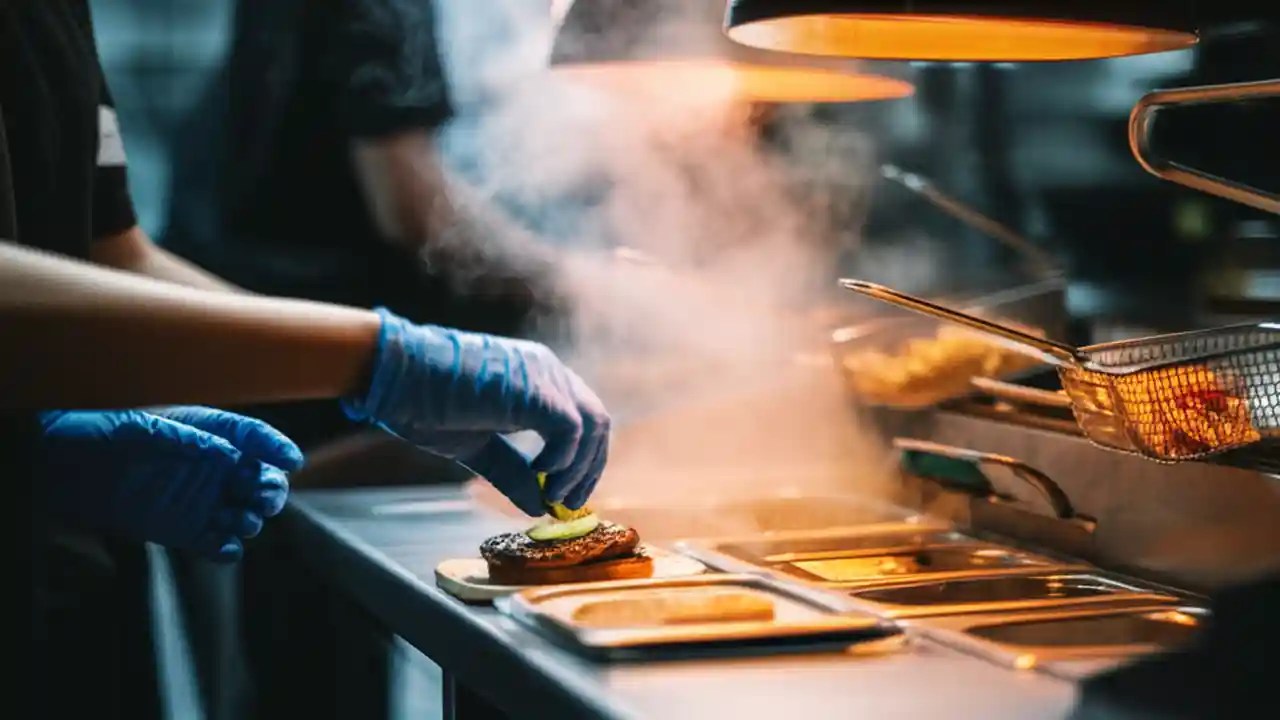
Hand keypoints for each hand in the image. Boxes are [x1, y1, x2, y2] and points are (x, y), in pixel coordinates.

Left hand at [36, 406, 302, 561]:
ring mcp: (198, 499)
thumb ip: (187, 441)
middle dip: (271, 489)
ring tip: (243, 520)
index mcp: (208, 432)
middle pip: (259, 479)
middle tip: (266, 496)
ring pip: (244, 513)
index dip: (276, 448)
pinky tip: (227, 545)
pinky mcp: (182, 530)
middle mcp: (210, 466)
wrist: (60, 466)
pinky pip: (217, 544)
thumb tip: (225, 455)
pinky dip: (227, 548)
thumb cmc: (100, 432)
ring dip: (252, 518)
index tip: (290, 461)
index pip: (255, 438)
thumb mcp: (144, 428)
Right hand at [341, 308, 609, 515]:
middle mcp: (549, 371)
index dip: (582, 460)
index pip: (583, 419)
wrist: (395, 375)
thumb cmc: (427, 402)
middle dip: (590, 469)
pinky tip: (540, 474)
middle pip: (598, 423)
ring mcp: (545, 376)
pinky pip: (572, 429)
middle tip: (568, 505)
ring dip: (579, 469)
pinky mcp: (535, 390)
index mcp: (537, 378)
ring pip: (593, 426)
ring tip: (553, 496)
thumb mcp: (477, 445)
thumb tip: (539, 507)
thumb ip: (512, 471)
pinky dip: (563, 459)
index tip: (566, 495)